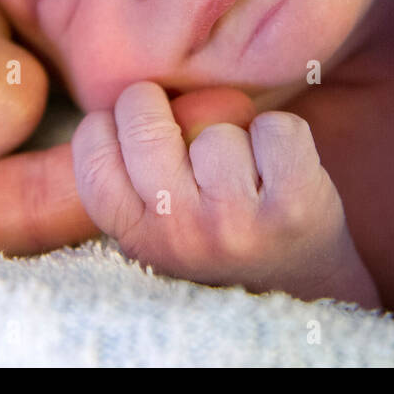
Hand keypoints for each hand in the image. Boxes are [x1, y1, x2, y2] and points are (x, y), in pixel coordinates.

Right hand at [71, 81, 378, 306]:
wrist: (300, 290)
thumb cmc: (219, 239)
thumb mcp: (160, 227)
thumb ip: (134, 180)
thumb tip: (117, 103)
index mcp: (139, 238)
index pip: (93, 158)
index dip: (109, 125)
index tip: (129, 129)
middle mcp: (181, 233)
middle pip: (145, 125)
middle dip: (157, 103)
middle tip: (177, 121)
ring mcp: (236, 221)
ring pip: (215, 127)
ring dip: (232, 132)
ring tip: (242, 169)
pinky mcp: (293, 206)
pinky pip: (276, 128)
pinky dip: (282, 136)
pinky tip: (280, 168)